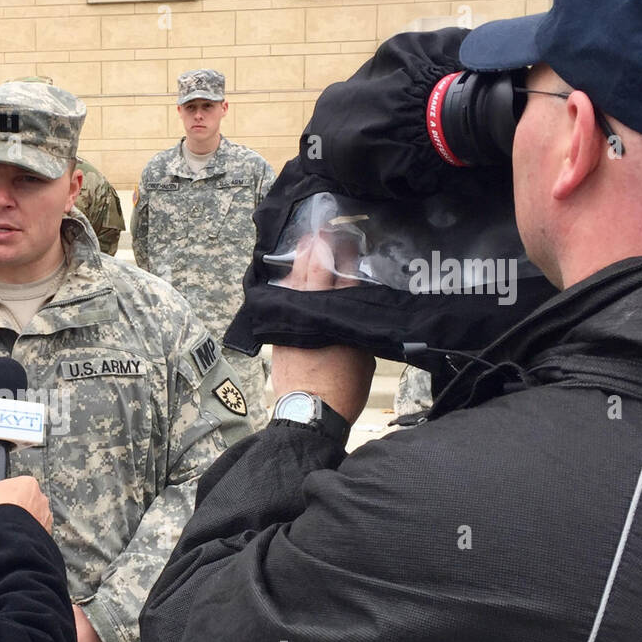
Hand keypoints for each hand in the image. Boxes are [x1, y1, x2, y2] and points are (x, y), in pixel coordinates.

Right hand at [0, 475, 52, 532]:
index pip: (12, 487)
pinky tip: (12, 537)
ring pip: (29, 518)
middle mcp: (40, 499)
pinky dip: (23, 535)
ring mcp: (44, 517)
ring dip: (18, 523)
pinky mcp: (44, 533)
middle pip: (22, 503)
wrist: (8, 535)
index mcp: (27, 483)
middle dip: (10, 509)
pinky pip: (33, 534)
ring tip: (4, 529)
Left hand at [270, 233, 376, 424]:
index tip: (351, 238)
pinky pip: (283, 298)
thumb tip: (357, 309)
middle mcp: (314, 311)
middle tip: (323, 229)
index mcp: (341, 315)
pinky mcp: (277, 331)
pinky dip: (289, 283)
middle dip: (320, 246)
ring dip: (300, 260)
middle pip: (317, 269)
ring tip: (305, 243)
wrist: (310, 412)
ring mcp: (292, 319)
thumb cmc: (344, 388)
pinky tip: (290, 275)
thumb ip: (359, 326)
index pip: (347, 274)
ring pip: (295, 281)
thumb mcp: (364, 354)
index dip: (349, 253)